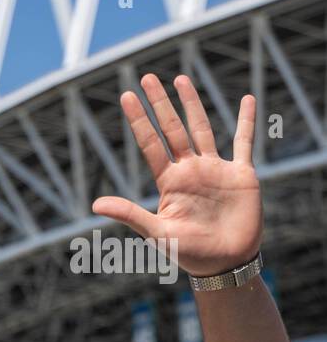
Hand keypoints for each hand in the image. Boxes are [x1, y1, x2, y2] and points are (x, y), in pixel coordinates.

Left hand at [92, 73, 262, 276]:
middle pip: (172, 129)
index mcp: (169, 182)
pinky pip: (243, 142)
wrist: (225, 264)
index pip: (150, 144)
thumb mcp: (156, 232)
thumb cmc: (189, 253)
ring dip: (191, 104)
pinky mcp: (241, 174)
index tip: (126, 96)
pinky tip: (247, 99)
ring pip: (201, 128)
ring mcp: (215, 169)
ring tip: (179, 79)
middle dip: (159, 104)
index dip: (139, 121)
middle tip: (146, 77)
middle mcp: (190, 170)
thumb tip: (94, 205)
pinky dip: (247, 121)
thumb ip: (129, 214)